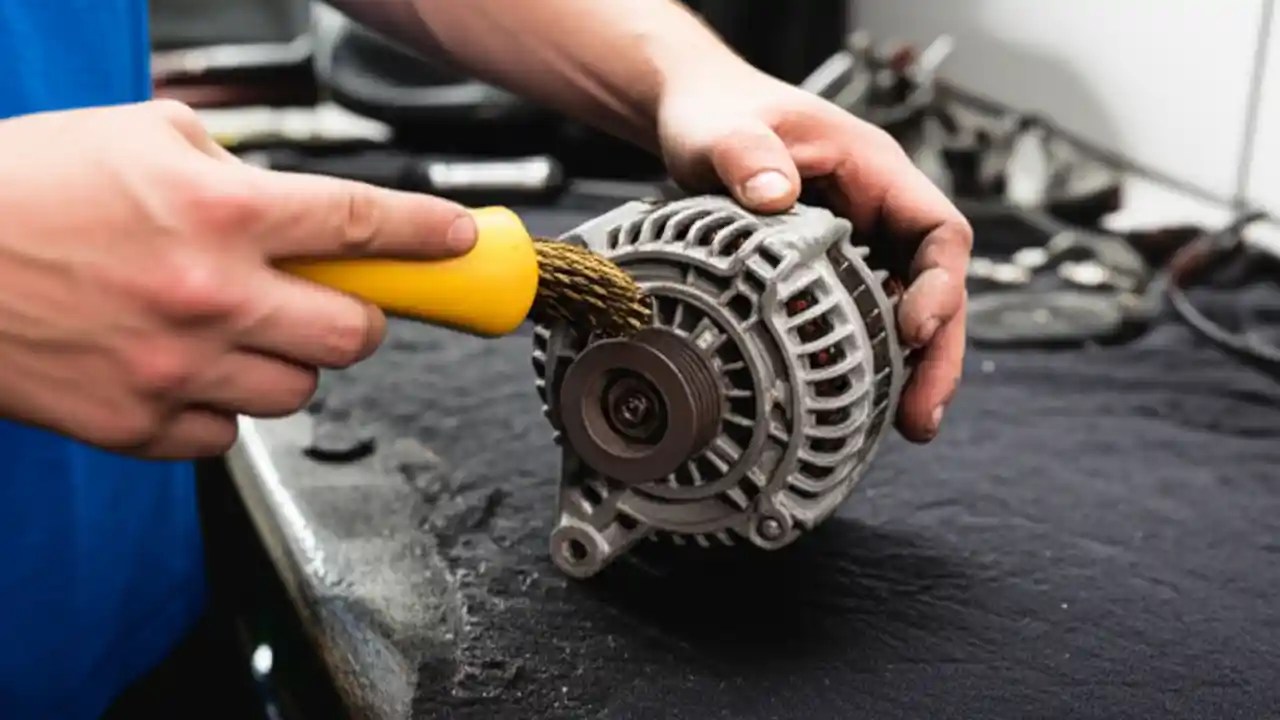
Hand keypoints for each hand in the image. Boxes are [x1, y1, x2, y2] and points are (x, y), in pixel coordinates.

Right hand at [0, 100, 475, 457]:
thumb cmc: (21, 186)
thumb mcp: (141, 135)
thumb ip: (231, 169)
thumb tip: (287, 204)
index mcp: (221, 211)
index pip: (365, 224)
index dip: (430, 236)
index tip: (460, 245)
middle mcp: (212, 294)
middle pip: (356, 334)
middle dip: (358, 317)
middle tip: (331, 303)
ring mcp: (176, 367)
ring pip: (298, 390)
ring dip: (284, 360)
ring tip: (232, 330)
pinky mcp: (136, 424)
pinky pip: (225, 433)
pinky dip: (218, 404)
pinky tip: (181, 367)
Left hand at [656, 67, 971, 442]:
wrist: (695, 121)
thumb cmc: (720, 114)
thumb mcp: (723, 130)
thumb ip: (744, 156)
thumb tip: (772, 195)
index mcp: (874, 171)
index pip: (939, 229)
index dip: (941, 283)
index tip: (914, 330)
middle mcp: (877, 212)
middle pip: (935, 287)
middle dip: (938, 353)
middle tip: (922, 415)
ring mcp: (856, 245)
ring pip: (901, 312)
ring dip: (908, 369)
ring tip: (906, 427)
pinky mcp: (825, 272)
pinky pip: (856, 320)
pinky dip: (860, 362)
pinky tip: (847, 406)